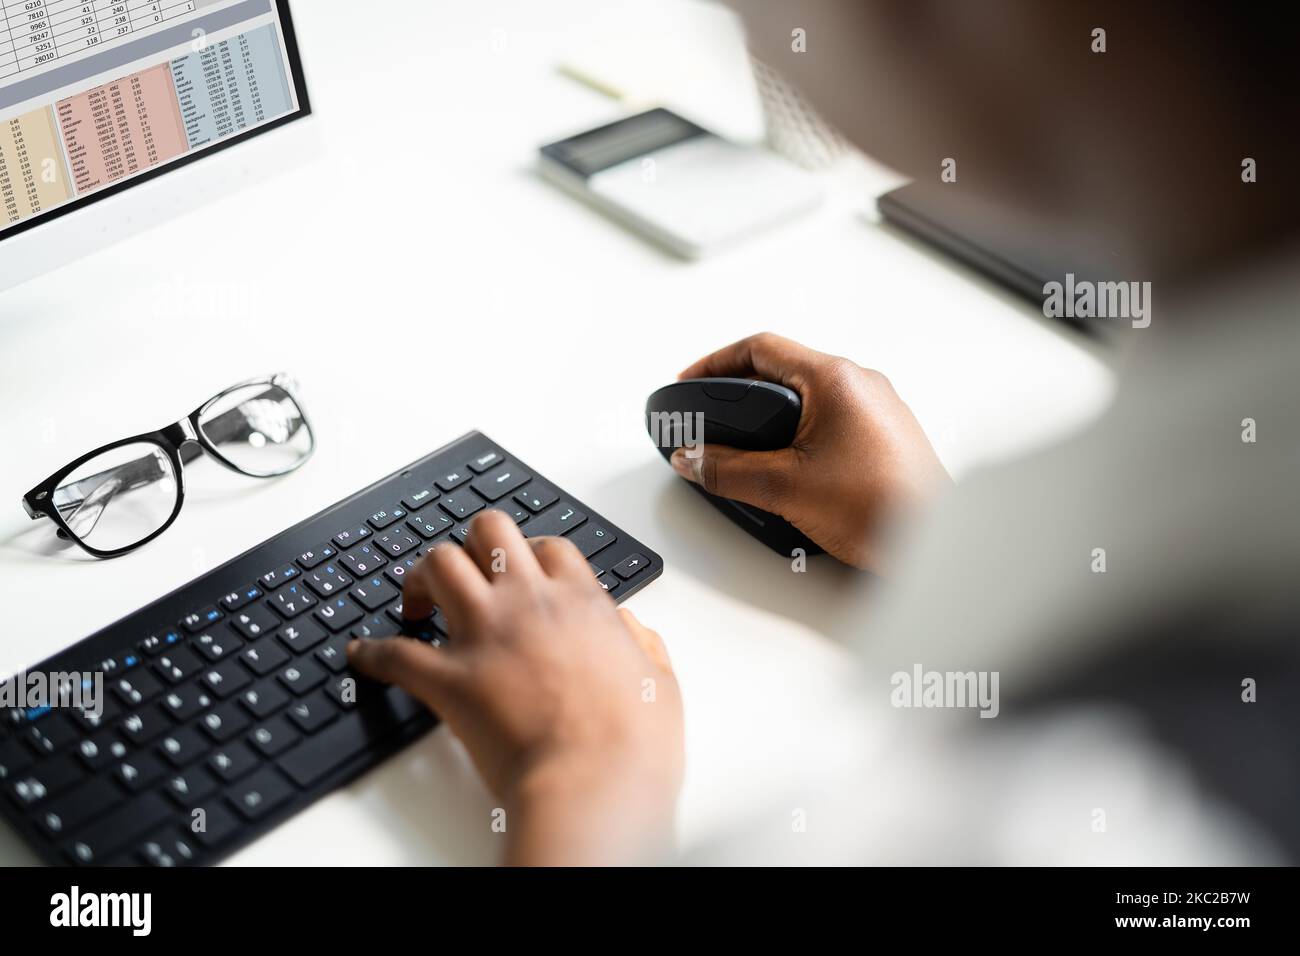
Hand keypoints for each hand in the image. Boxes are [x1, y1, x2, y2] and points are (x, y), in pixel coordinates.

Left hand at [346, 510, 682, 865]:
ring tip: (417, 601)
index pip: (548, 546)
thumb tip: (631, 630)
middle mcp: (529, 604)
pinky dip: (373, 653)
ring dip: (421, 577)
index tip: (522, 571)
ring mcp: (485, 637)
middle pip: (487, 532)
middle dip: (470, 545)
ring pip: (438, 565)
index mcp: (581, 602)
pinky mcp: (449, 680)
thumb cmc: (632, 743)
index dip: (530, 552)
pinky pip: (395, 653)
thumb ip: (642, 644)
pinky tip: (362, 656)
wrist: (594, 784)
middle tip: (463, 574)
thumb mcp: (659, 681)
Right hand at [673, 332, 949, 570]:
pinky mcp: (883, 437)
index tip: (689, 380)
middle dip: (738, 392)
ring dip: (768, 414)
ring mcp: (876, 410)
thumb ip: (727, 470)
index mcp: (836, 380)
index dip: (715, 363)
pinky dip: (796, 432)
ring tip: (740, 444)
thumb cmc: (883, 509)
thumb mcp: (784, 488)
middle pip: (783, 369)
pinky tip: (783, 464)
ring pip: (806, 396)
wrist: (935, 548)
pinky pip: (828, 419)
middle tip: (708, 416)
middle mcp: (860, 385)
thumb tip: (693, 459)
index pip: (760, 348)